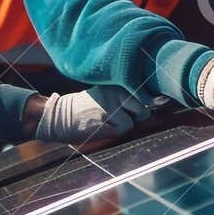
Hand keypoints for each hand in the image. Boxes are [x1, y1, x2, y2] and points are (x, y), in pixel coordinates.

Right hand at [33, 86, 149, 143]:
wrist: (58, 115)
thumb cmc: (86, 109)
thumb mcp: (105, 95)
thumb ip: (127, 99)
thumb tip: (155, 110)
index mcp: (116, 82)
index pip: (145, 94)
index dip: (145, 106)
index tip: (141, 109)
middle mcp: (115, 91)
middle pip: (143, 110)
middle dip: (136, 118)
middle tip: (118, 118)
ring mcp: (110, 105)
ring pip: (134, 121)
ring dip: (125, 125)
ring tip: (107, 121)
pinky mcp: (104, 119)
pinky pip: (124, 129)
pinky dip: (116, 132)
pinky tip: (102, 127)